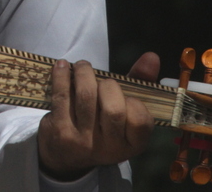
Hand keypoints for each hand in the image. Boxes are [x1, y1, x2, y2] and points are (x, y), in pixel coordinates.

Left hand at [37, 52, 159, 179]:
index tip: (126, 96)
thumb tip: (152, 56)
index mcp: (132, 144)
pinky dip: (62, 76)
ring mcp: (83, 141)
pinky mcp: (60, 131)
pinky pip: (62, 96)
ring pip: (86, 98)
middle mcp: (109, 148)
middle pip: (113, 109)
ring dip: (84, 73)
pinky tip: (62, 66)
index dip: (134, 103)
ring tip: (83, 66)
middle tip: (102, 79)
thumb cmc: (102, 124)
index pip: (141, 121)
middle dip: (109, 85)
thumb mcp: (124, 109)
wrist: (66, 154)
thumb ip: (140, 83)